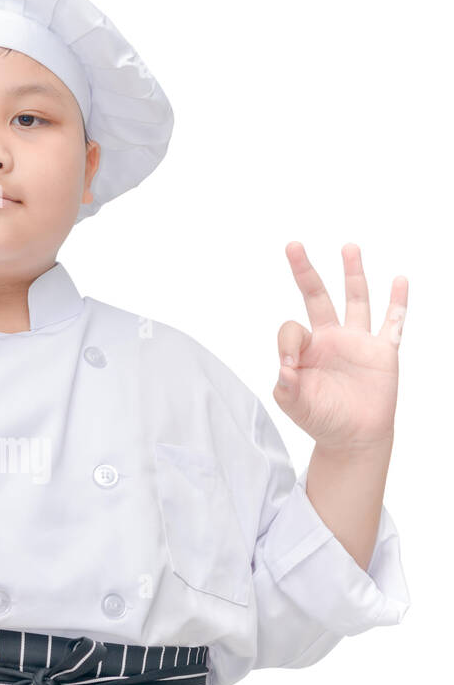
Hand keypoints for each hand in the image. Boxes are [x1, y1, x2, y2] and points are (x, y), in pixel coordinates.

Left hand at [273, 242, 407, 450]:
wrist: (353, 438)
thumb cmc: (321, 419)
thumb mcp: (294, 405)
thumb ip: (286, 387)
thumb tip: (285, 367)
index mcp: (306, 349)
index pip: (292, 328)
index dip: (287, 342)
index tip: (288, 365)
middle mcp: (331, 338)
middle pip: (317, 296)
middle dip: (305, 272)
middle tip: (293, 246)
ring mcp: (358, 342)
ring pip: (355, 300)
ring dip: (352, 274)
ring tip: (348, 247)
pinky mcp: (382, 352)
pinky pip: (392, 323)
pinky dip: (398, 302)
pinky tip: (399, 280)